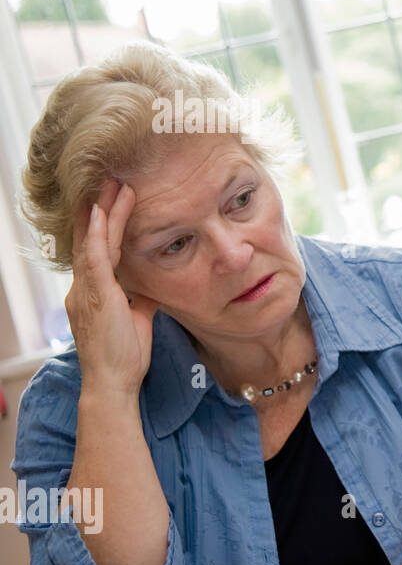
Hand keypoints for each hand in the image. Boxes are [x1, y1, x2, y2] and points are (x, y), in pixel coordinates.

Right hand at [65, 180, 158, 397]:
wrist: (114, 382)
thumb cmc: (125, 356)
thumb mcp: (138, 319)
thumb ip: (142, 299)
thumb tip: (154, 287)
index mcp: (94, 291)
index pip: (101, 251)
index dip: (108, 226)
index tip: (117, 201)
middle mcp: (84, 287)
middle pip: (93, 240)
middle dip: (103, 210)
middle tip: (114, 182)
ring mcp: (86, 290)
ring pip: (92, 242)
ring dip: (104, 214)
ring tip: (115, 187)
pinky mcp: (94, 296)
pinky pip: (93, 258)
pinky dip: (96, 234)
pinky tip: (100, 213)